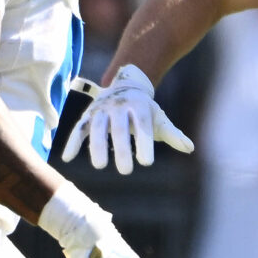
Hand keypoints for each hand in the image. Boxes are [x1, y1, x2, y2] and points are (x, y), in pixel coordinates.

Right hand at [60, 64, 193, 174]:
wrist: (124, 85)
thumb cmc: (145, 109)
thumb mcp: (159, 118)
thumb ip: (172, 134)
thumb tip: (190, 148)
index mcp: (140, 105)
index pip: (142, 124)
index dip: (145, 142)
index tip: (147, 163)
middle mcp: (119, 105)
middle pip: (120, 127)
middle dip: (122, 148)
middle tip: (126, 172)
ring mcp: (101, 109)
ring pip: (97, 127)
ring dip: (96, 146)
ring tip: (100, 166)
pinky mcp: (87, 115)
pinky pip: (78, 128)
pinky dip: (72, 142)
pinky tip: (67, 159)